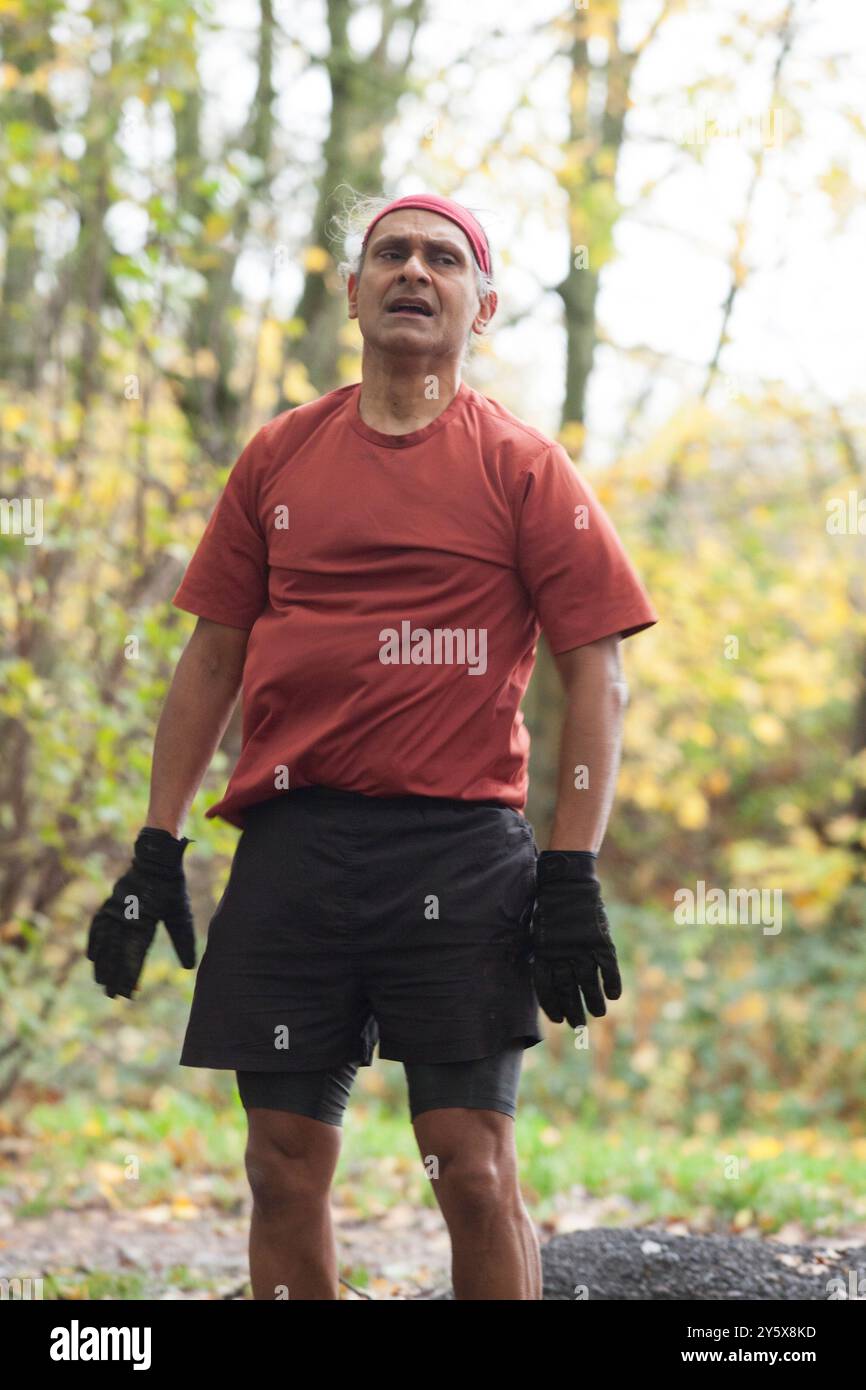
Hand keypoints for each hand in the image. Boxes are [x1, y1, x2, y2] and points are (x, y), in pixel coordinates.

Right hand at [87, 827, 195, 998]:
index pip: (134, 955)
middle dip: (114, 976)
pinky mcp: (109, 904)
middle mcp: (126, 918)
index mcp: (144, 921)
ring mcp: (114, 910)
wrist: (156, 859)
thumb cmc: (171, 888)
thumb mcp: (181, 914)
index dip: (131, 976)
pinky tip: (92, 957)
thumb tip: (189, 967)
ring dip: (102, 964)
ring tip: (101, 982)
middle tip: (113, 996)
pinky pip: (97, 926)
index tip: (130, 993)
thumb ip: (183, 940)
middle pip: (116, 953)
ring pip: (104, 943)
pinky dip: (93, 942)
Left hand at [530, 850, 621, 1028]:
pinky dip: (612, 982)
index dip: (552, 1006)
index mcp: (543, 953)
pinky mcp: (600, 941)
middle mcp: (562, 955)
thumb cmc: (550, 907)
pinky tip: (614, 995)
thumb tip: (548, 978)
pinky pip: (608, 968)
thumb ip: (544, 954)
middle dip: (573, 1010)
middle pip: (567, 990)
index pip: (546, 988)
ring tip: (597, 1014)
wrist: (568, 883)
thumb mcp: (538, 930)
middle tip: (578, 1025)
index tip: (558, 1019)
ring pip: (588, 984)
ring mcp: (582, 949)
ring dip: (594, 1002)